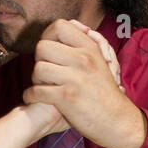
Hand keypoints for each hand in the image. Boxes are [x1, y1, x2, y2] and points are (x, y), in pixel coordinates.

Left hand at [23, 18, 145, 147]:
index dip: (48, 36)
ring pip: (38, 68)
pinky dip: (31, 95)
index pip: (59, 26)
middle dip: (39, 59)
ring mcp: (75, 78)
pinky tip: (34, 97)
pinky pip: (37, 90)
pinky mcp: (67, 97)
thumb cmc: (105, 94)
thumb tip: (73, 25)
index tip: (49, 50)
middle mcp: (83, 59)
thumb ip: (85, 45)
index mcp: (90, 48)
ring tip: (41, 85)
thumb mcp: (100, 62)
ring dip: (35, 79)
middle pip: (42, 46)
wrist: (117, 121)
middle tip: (44, 71)